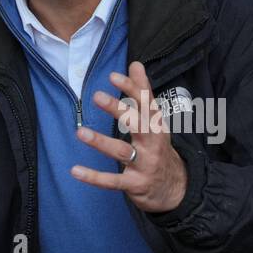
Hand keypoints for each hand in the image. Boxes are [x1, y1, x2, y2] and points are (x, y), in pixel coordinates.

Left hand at [69, 60, 187, 213]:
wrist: (176, 188)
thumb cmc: (158, 148)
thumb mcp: (154, 121)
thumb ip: (143, 93)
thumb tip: (135, 64)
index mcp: (156, 126)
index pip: (146, 104)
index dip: (132, 89)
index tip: (113, 76)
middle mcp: (153, 144)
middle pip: (137, 124)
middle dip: (118, 110)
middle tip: (97, 96)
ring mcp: (144, 165)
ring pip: (122, 152)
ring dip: (101, 142)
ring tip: (80, 132)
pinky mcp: (134, 185)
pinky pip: (112, 181)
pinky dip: (94, 177)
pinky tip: (75, 170)